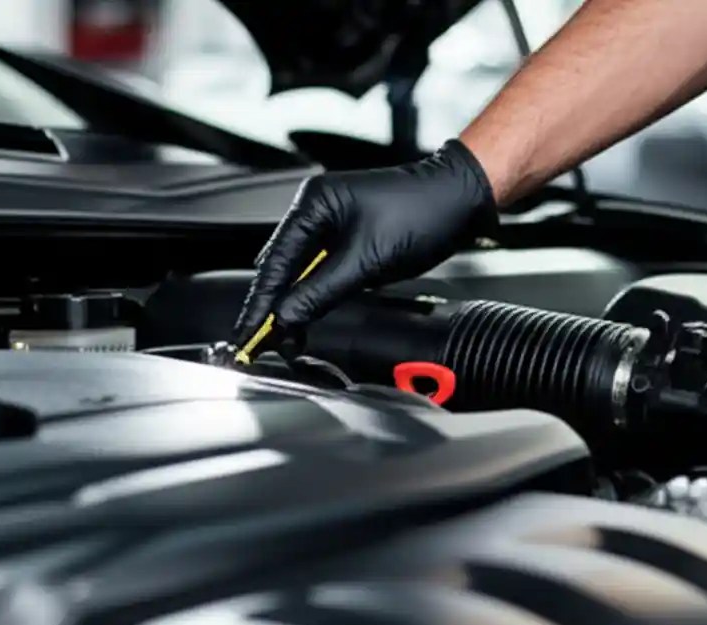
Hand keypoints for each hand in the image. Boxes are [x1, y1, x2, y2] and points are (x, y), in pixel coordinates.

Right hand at [232, 139, 497, 352]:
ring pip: (301, 273)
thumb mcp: (366, 260)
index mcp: (313, 204)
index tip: (247, 333)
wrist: (459, 199)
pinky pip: (321, 272)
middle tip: (259, 343)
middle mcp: (317, 211)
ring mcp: (332, 225)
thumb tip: (286, 315)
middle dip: (272, 307)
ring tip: (283, 339)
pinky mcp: (349, 240)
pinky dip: (312, 296)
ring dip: (293, 305)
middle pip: (282, 268)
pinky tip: (306, 317)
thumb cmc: (421, 212)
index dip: (260, 303)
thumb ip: (320, 291)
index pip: (274, 262)